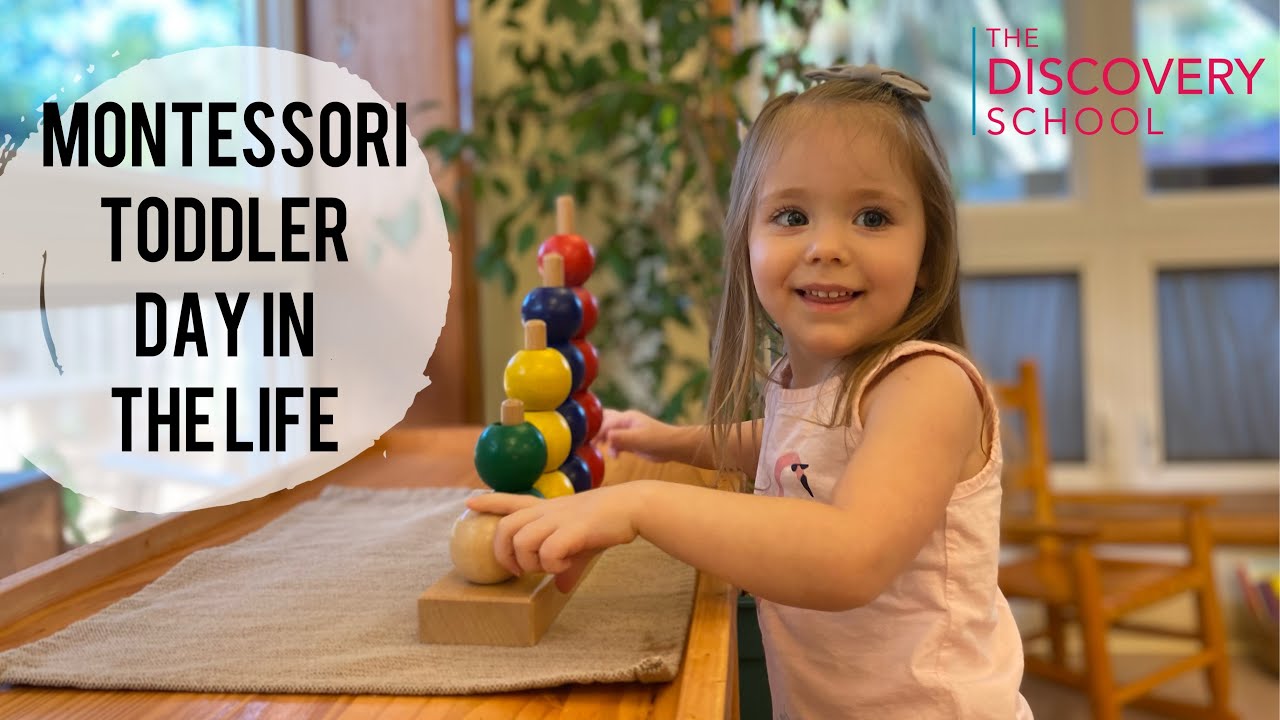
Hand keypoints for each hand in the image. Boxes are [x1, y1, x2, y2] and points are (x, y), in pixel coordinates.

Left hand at [466, 483, 645, 591]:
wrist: (632, 506)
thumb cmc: (606, 523)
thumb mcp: (581, 542)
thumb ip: (567, 564)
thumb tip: (560, 589)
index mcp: (547, 509)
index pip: (511, 501)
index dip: (489, 502)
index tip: (468, 503)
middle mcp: (547, 512)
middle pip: (505, 527)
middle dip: (504, 553)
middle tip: (516, 570)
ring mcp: (559, 519)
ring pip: (522, 541)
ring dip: (530, 562)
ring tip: (548, 568)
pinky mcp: (573, 529)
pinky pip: (548, 552)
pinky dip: (552, 566)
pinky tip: (565, 567)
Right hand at [596, 409, 674, 461]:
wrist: (673, 447)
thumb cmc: (658, 440)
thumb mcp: (639, 439)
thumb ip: (622, 438)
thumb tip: (606, 436)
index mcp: (626, 418)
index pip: (606, 422)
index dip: (597, 431)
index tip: (590, 442)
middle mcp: (625, 422)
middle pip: (604, 421)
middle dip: (595, 430)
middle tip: (589, 442)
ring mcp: (627, 431)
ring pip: (608, 431)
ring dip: (603, 439)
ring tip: (598, 449)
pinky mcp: (630, 441)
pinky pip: (616, 442)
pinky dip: (612, 448)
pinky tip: (615, 456)